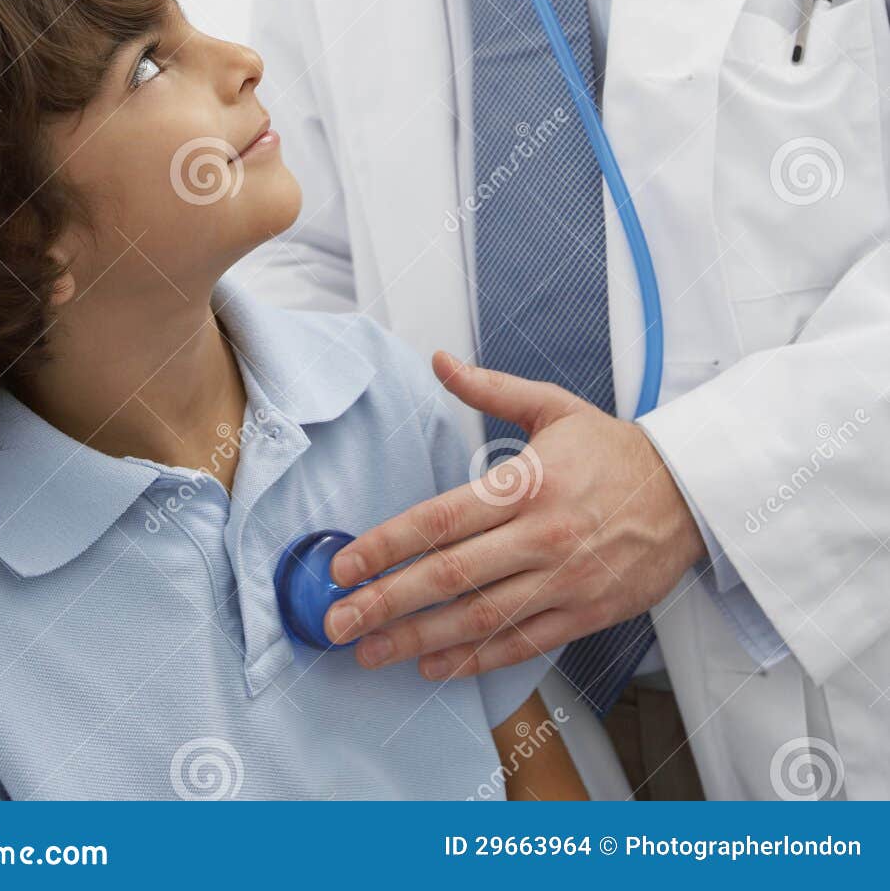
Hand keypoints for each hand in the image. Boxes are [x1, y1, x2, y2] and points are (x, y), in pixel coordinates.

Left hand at [323, 353, 705, 678]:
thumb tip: (438, 360)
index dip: (387, 543)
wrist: (689, 493)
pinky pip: (521, 643)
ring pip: (480, 618)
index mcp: (526, 483)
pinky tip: (433, 664)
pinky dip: (475, 659)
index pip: (441, 519)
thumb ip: (489, 388)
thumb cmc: (612, 450)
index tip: (344, 563)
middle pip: (450, 575)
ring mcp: (563, 580)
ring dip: (418, 638)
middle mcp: (540, 536)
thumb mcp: (552, 407)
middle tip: (337, 621)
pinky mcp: (584, 613)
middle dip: (387, 601)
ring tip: (370, 651)